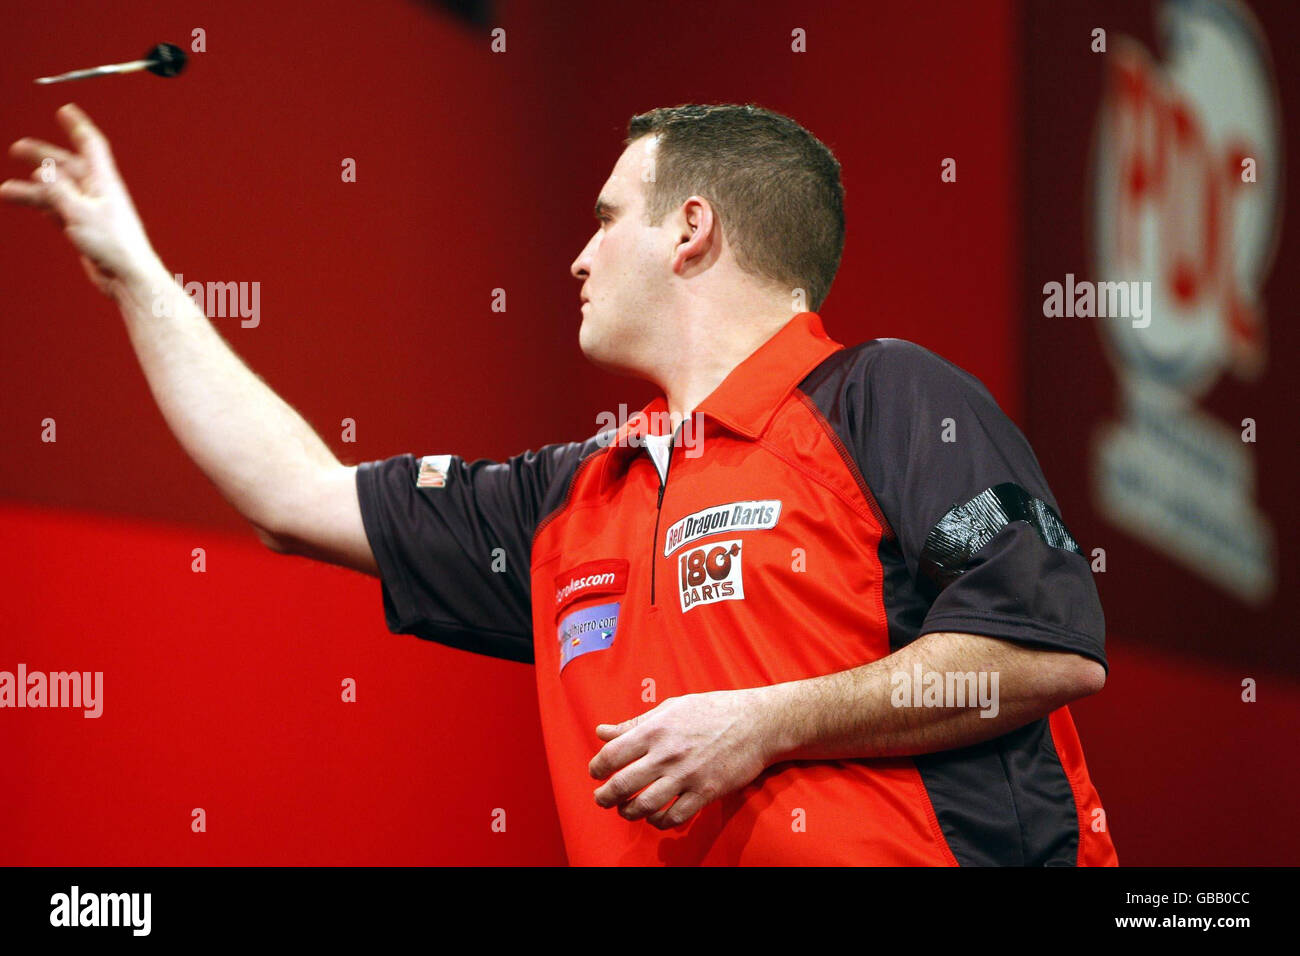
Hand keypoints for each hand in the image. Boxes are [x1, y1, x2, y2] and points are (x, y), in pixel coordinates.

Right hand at [2, 103, 160, 295]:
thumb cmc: (113, 245)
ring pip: (56, 191)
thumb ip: (58, 190)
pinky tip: (22, 203)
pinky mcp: (84, 227)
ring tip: (5, 191)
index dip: (77, 126)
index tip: (64, 110)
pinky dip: (40, 205)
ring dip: (32, 189)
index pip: (91, 145)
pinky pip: (57, 209)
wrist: (127, 277)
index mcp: (103, 181)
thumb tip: (43, 171)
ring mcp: (90, 210)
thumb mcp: (80, 212)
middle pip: (67, 166)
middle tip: (17, 149)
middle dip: (43, 155)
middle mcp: (98, 192)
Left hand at [589, 688, 778, 829]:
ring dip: (629, 813)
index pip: (612, 755)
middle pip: (623, 785)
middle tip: (602, 799)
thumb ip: (634, 724)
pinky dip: (659, 822)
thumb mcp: (670, 708)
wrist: (755, 723)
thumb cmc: (711, 711)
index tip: (596, 773)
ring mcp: (686, 776)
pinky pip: (674, 817)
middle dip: (605, 797)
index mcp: (655, 730)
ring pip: (645, 806)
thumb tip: (601, 732)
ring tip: (626, 809)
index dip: (597, 768)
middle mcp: (667, 754)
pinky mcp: (706, 792)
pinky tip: (655, 816)